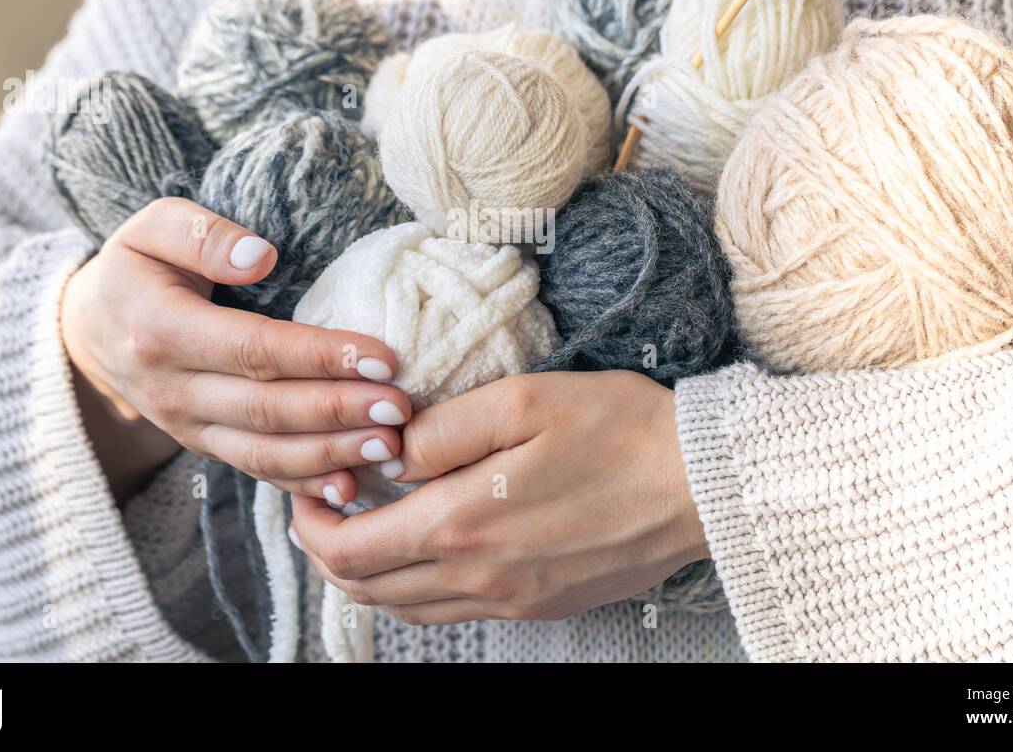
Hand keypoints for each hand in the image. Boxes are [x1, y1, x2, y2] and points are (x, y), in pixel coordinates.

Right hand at [60, 196, 413, 502]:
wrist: (88, 332)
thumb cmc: (136, 269)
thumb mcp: (150, 227)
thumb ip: (202, 235)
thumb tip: (260, 254)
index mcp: (160, 331)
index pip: (252, 348)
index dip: (320, 356)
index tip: (382, 357)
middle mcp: (173, 390)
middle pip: (267, 409)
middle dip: (339, 411)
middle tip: (401, 408)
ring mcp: (188, 427)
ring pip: (265, 453)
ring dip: (332, 454)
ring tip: (391, 445)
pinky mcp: (206, 447)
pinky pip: (257, 472)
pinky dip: (304, 484)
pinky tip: (352, 486)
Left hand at [290, 371, 707, 624]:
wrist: (702, 484)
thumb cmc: (619, 430)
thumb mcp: (523, 400)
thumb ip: (442, 429)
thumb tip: (390, 454)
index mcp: (463, 525)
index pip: (349, 550)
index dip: (310, 523)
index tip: (311, 488)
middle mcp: (479, 578)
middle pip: (367, 588)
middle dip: (329, 548)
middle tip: (330, 504)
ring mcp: (512, 599)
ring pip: (405, 607)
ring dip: (372, 571)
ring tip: (371, 521)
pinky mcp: (540, 603)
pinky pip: (452, 611)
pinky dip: (418, 585)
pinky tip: (430, 543)